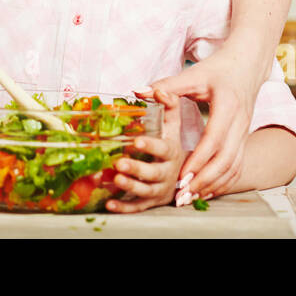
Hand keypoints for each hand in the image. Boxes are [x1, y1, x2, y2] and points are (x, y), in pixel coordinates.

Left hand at [105, 87, 182, 212]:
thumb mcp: (173, 126)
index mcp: (171, 153)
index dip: (151, 146)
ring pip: (145, 191)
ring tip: (114, 179)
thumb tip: (157, 88)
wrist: (186, 175)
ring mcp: (159, 190)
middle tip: (119, 163)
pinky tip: (109, 204)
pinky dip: (123, 207)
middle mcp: (167, 173)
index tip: (137, 140)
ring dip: (129, 186)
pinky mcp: (151, 202)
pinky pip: (137, 206)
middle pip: (153, 173)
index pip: (163, 149)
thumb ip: (168, 105)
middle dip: (137, 169)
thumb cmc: (172, 145)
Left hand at [148, 47, 264, 201]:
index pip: (213, 139)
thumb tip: (139, 91)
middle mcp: (240, 122)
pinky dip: (222, 183)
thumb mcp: (193, 75)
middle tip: (182, 196)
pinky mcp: (244, 139)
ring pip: (233, 167)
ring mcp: (245, 133)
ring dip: (212, 185)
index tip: (180, 177)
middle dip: (203, 180)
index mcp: (227, 105)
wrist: (247, 66)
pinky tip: (205, 192)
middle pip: (225, 159)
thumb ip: (167, 86)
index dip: (198, 160)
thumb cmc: (218, 69)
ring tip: (190, 198)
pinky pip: (237, 167)